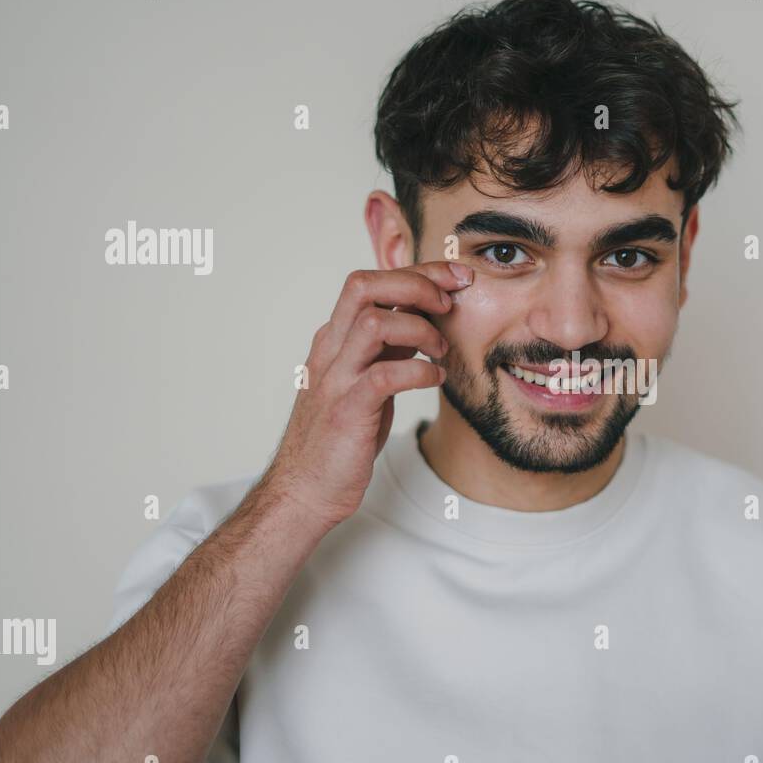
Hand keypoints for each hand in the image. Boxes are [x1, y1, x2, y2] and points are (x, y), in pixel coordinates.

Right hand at [261, 261, 473, 528]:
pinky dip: (419, 370)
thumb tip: (425, 321)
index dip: (417, 273)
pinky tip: (435, 378)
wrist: (306, 489)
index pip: (372, 283)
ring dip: (419, 329)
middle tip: (450, 303)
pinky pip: (385, 375)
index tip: (456, 278)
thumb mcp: (368, 380)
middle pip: (366, 287)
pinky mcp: (347, 411)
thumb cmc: (342, 437)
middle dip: (416, 284)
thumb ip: (390, 349)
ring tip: (441, 351)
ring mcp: (335, 379)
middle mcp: (331, 350)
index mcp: (336, 339)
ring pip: (373, 323)